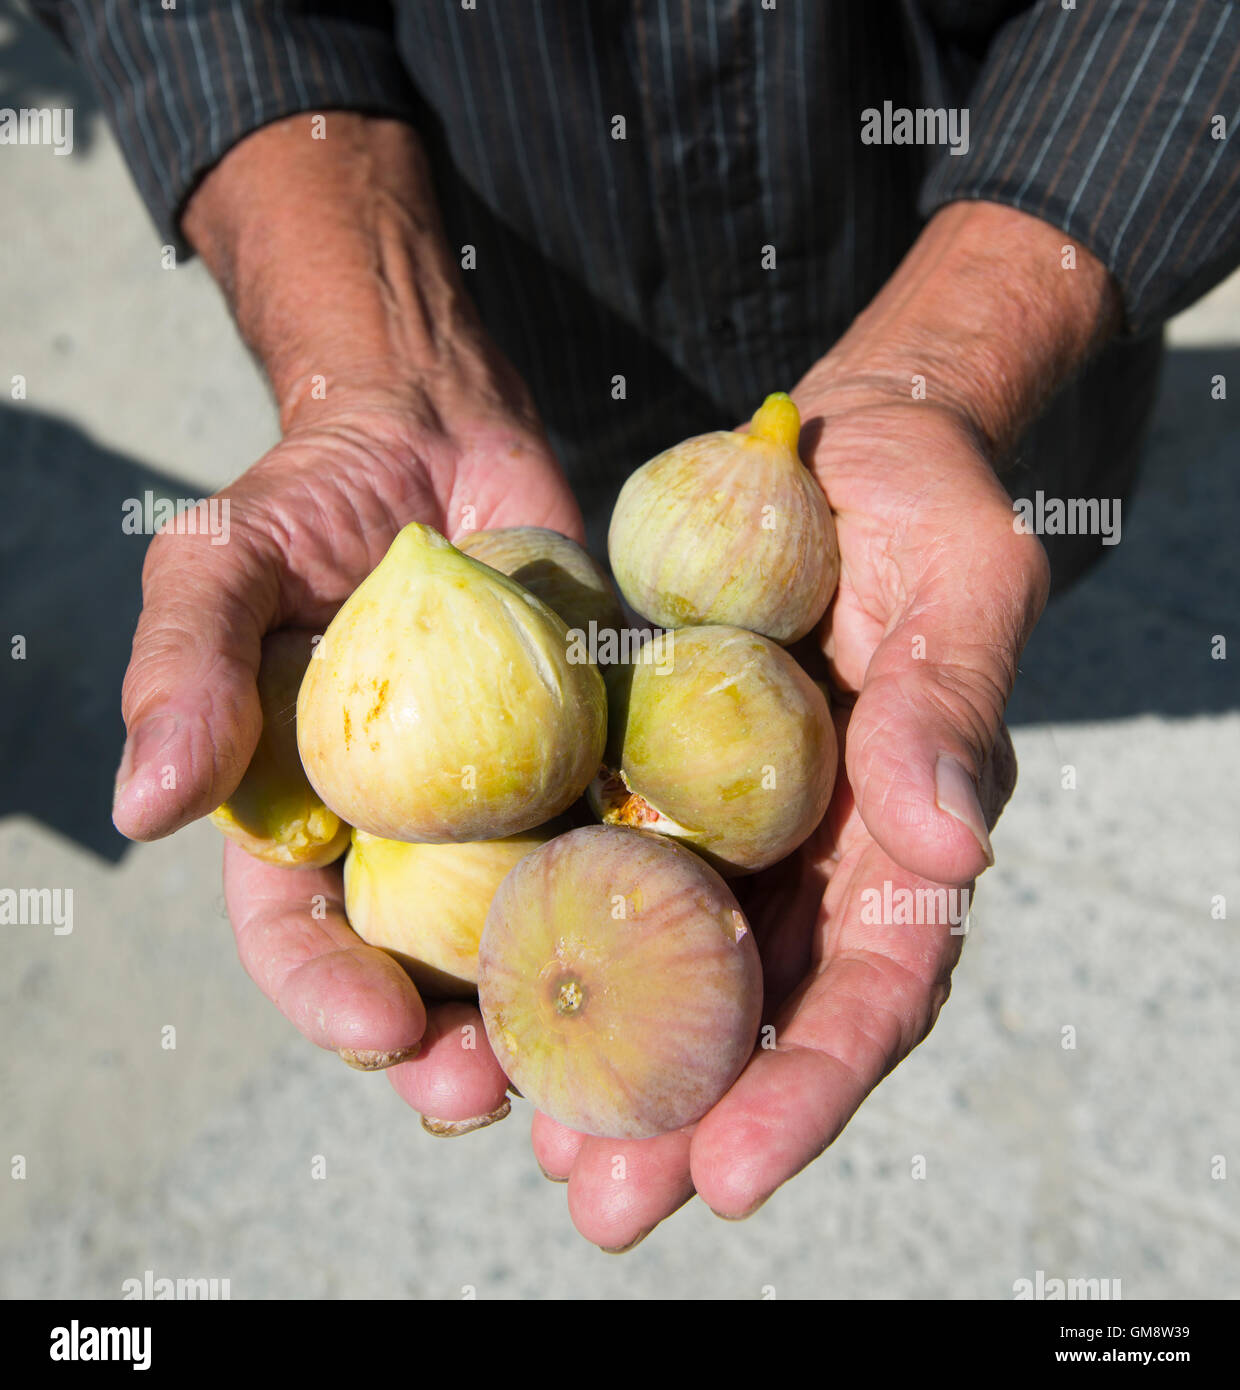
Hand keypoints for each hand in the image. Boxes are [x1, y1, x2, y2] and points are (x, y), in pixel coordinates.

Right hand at [116, 376, 582, 1115]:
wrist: (434, 431)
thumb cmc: (307, 498)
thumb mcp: (220, 566)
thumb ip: (183, 673)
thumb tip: (138, 809)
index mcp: (304, 818)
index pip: (300, 935)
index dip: (329, 994)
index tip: (379, 1028)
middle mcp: (408, 834)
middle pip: (422, 968)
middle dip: (449, 1045)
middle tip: (489, 1088)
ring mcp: (508, 803)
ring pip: (532, 930)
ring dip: (559, 1001)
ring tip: (592, 1057)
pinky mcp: (593, 759)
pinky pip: (622, 832)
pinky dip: (647, 888)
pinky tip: (683, 929)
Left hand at [527, 200, 1116, 1247]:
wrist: (835, 455)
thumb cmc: (922, 507)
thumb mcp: (960, 582)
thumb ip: (951, 706)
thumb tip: (952, 848)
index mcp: (904, 837)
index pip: (876, 986)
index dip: (812, 1085)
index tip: (736, 1174)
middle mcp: (812, 855)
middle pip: (759, 1014)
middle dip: (690, 1120)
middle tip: (608, 1204)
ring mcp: (723, 821)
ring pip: (669, 967)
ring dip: (609, 1065)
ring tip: (536, 1146)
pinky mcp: (645, 773)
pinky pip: (596, 866)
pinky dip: (552, 939)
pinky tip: (487, 1002)